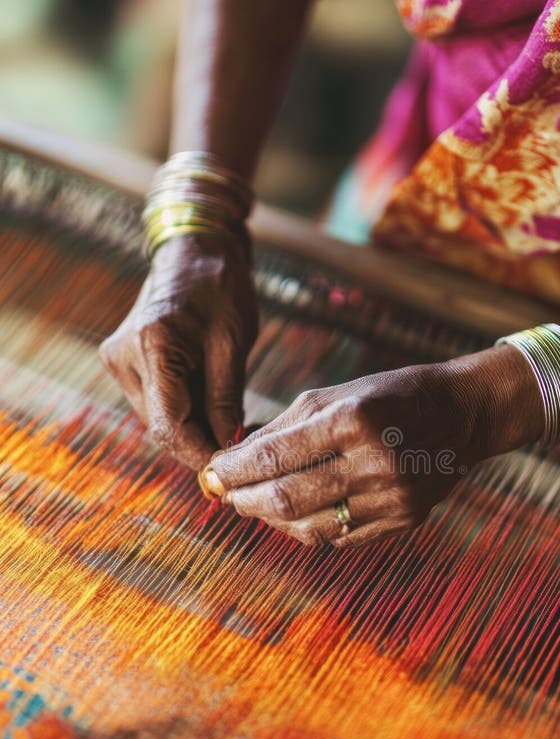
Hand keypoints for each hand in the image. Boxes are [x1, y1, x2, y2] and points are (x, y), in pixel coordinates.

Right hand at [99, 232, 257, 469]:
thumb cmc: (219, 286)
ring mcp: (119, 361)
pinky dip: (185, 412)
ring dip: (194, 429)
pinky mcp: (125, 363)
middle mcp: (124, 358)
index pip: (169, 425)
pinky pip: (156, 402)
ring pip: (157, 419)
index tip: (230, 469)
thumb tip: (227, 445)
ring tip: (233, 426)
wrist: (193, 249)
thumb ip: (226, 398)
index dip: (199, 454)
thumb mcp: (233, 343)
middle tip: (240, 450)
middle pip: (160, 426)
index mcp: (152, 346)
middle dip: (200, 443)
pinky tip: (214, 410)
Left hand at [202, 347, 542, 546]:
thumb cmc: (390, 396)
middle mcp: (375, 462)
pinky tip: (292, 515)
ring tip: (254, 505)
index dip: (234, 470)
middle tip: (224, 494)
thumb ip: (283, 428)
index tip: (210, 474)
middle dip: (244, 500)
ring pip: (310, 527)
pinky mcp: (404, 521)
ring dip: (271, 519)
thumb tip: (232, 460)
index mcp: (354, 420)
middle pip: (287, 498)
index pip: (275, 456)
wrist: (462, 415)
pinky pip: (340, 537)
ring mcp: (393, 497)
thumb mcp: (335, 395)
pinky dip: (307, 529)